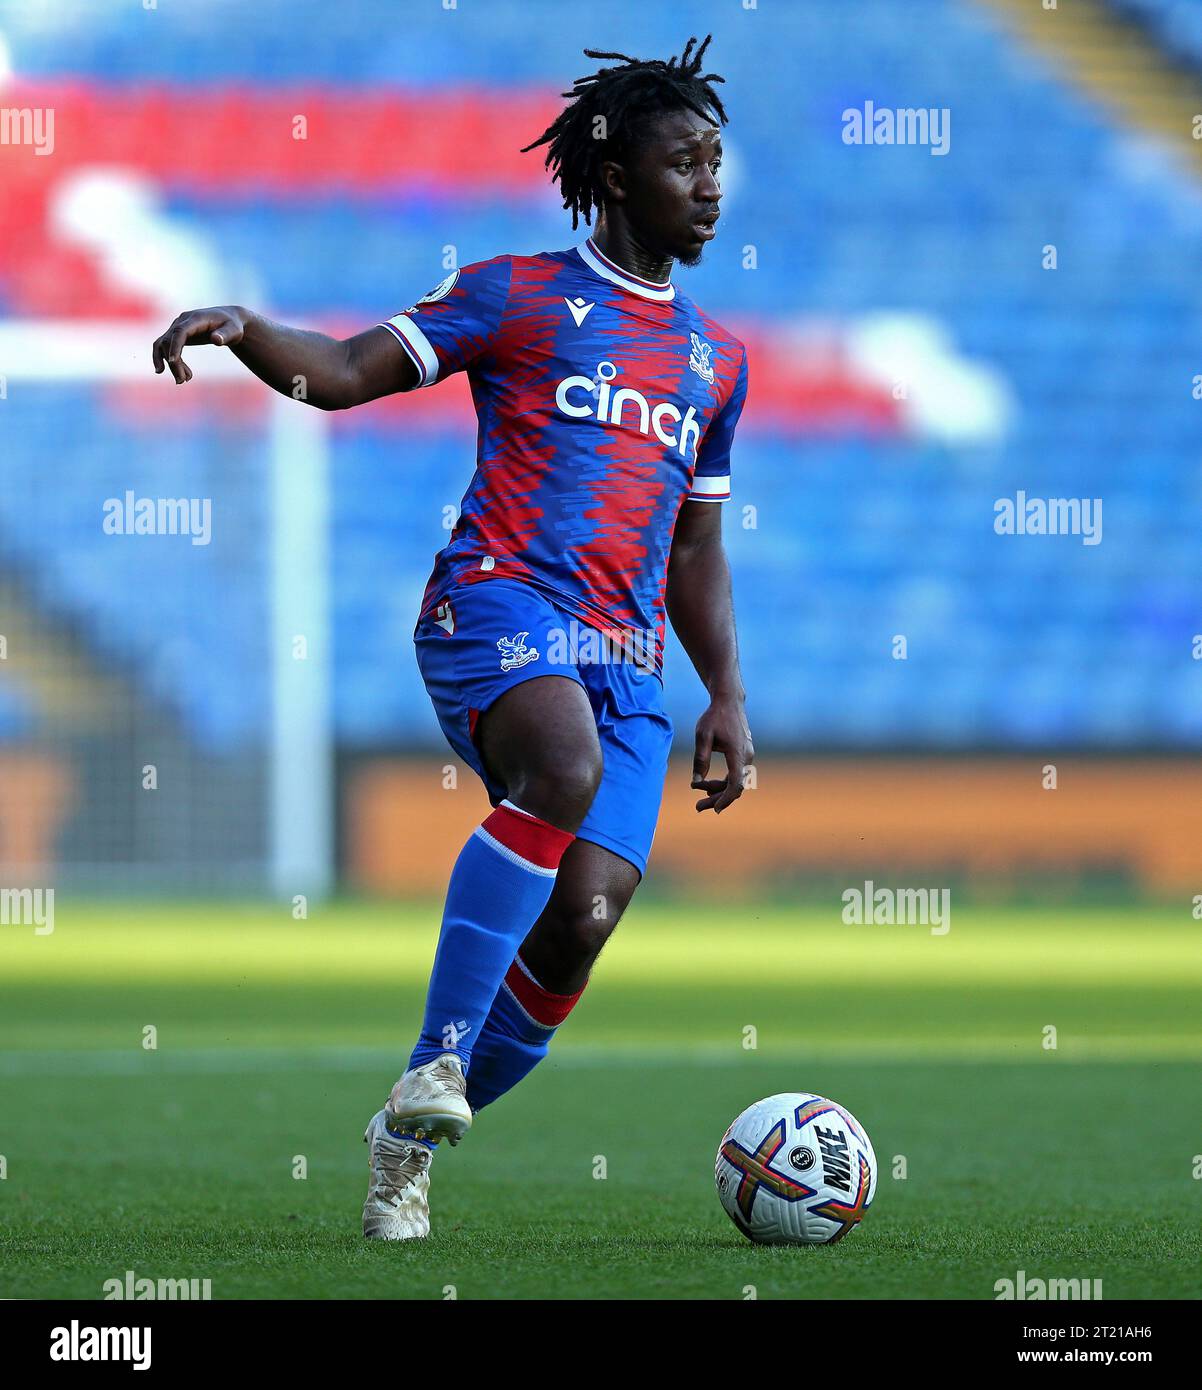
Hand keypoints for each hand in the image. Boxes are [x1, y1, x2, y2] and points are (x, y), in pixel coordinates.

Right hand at [152, 307, 245, 383]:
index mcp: (196, 318)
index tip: (173, 362)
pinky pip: (166, 347)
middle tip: (182, 381)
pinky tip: (180, 374)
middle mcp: (182, 320)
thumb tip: (216, 340)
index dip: (175, 346)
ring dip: (170, 364)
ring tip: (183, 380)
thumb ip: (226, 334)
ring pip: (164, 345)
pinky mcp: (176, 334)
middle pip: (169, 341)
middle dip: (173, 362)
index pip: (180, 332)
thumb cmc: (232, 326)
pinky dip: (168, 360)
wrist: (228, 321)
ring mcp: (177, 326)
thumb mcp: (234, 330)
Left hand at [691, 694, 753, 813]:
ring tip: (699, 796)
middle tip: (697, 807)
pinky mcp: (743, 755)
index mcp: (737, 753)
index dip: (726, 799)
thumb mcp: (703, 736)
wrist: (728, 701)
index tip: (715, 809)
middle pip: (735, 787)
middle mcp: (746, 757)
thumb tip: (696, 782)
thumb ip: (700, 759)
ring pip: (735, 782)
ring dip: (718, 791)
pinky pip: (735, 774)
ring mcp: (747, 756)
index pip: (735, 784)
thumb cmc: (714, 717)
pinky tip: (708, 786)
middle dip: (717, 799)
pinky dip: (723, 782)